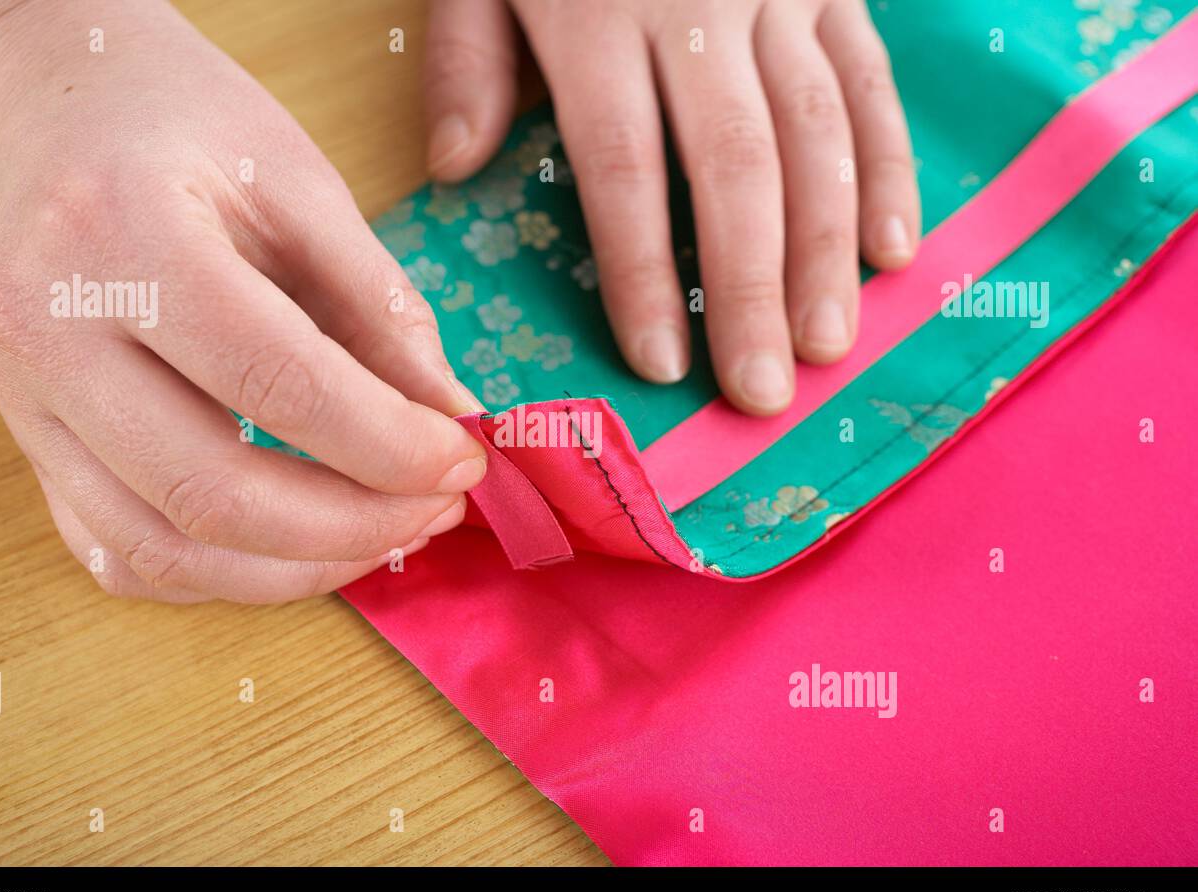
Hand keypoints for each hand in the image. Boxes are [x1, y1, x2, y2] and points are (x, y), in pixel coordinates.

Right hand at [0, 2, 487, 601]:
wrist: (56, 106)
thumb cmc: (187, 127)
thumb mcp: (305, 187)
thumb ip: (381, 310)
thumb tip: (451, 422)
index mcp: (123, 236)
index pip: (278, 383)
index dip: (390, 445)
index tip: (465, 458)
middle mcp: (48, 331)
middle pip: (214, 493)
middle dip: (354, 527)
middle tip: (437, 511)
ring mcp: (22, 399)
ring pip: (163, 551)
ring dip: (296, 571)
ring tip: (387, 536)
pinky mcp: (28, 442)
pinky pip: (121, 555)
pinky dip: (223, 577)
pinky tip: (299, 547)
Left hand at [424, 0, 920, 414]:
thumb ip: (465, 60)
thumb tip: (454, 170)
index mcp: (597, 17)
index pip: (622, 168)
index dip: (643, 272)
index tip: (659, 363)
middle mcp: (699, 12)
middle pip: (733, 169)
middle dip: (749, 289)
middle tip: (763, 392)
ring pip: (815, 137)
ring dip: (827, 251)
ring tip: (828, 346)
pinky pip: (870, 84)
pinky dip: (890, 170)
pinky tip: (898, 252)